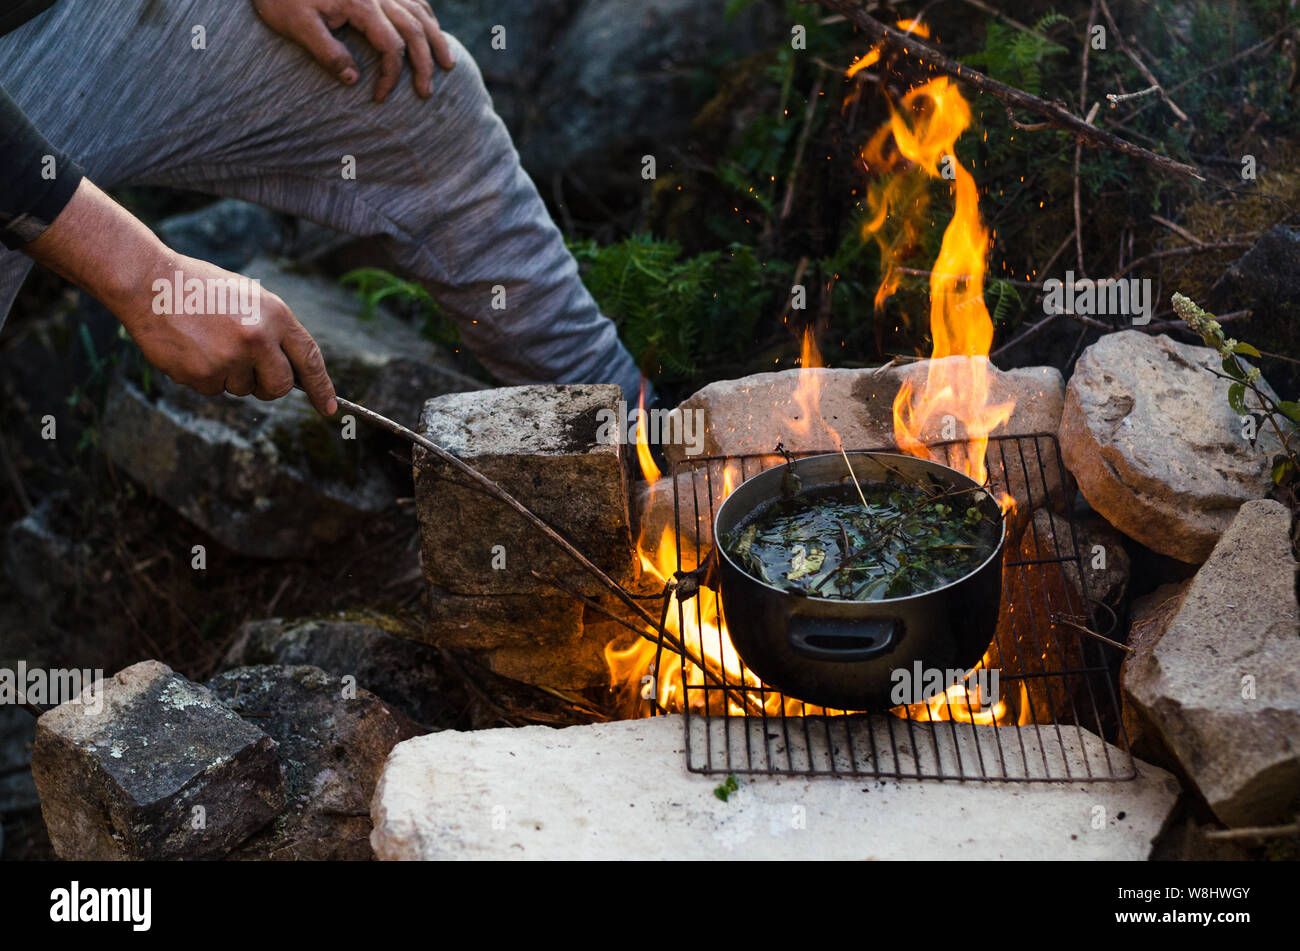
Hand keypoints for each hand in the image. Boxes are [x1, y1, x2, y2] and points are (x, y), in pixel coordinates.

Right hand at [24, 180, 337, 414]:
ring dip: (230, 375)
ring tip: (209, 341)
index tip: (329, 408)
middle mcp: (258, 338)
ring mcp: (230, 359)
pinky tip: (191, 349)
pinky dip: (205, 377)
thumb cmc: (202, 289)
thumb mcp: (250, 299)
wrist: (149, 283)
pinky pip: (214, 390)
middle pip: (279, 386)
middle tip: (250, 369)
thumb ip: (274, 332)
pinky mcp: (203, 375)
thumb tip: (292, 371)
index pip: (310, 359)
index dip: (322, 388)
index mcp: (276, 315)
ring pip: (243, 389)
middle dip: (268, 385)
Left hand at [253, 0, 454, 101]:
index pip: (390, 46)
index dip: (391, 75)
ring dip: (436, 39)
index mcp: (360, 3)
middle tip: (426, 91)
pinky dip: (425, 16)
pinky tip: (431, 29)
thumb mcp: (296, 25)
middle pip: (415, 29)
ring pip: (420, 12)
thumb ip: (327, 53)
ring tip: (448, 64)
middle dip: (424, 63)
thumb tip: (354, 80)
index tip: (380, 97)